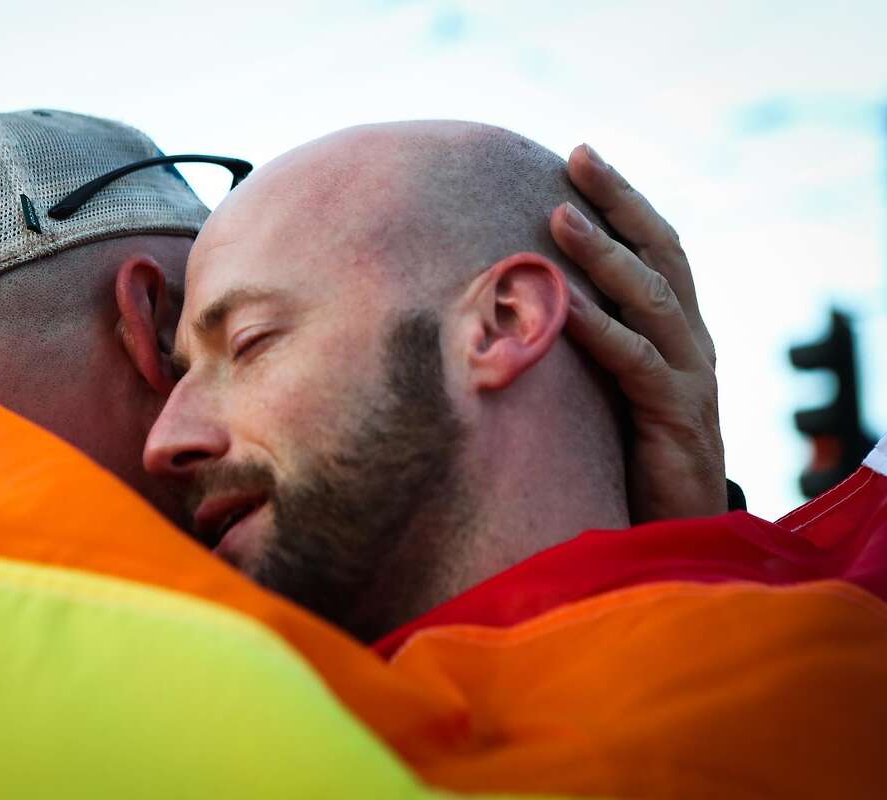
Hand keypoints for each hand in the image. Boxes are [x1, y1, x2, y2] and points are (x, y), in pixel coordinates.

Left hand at [550, 144, 726, 522]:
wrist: (677, 528)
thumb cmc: (633, 455)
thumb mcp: (612, 386)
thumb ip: (590, 344)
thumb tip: (523, 299)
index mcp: (678, 330)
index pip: (656, 248)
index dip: (625, 200)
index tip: (582, 155)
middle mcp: (692, 342)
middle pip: (660, 254)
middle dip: (620, 202)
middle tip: (579, 156)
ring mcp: (691, 377)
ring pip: (651, 299)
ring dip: (604, 255)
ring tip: (559, 216)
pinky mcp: (677, 418)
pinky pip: (637, 363)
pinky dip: (599, 330)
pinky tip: (563, 305)